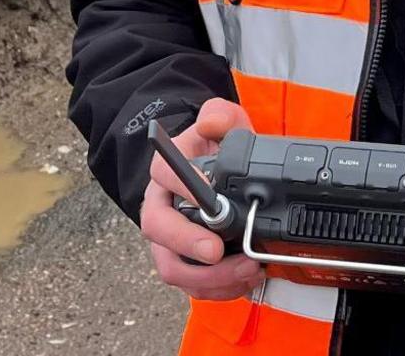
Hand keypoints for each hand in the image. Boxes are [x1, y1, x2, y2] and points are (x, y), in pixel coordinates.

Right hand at [140, 97, 263, 299]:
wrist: (211, 174)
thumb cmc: (214, 151)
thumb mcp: (222, 123)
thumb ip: (219, 116)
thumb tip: (211, 124)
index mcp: (166, 171)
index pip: (163, 174)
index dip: (183, 186)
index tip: (209, 195)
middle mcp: (161, 208)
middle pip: (158, 230)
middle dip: (186, 244)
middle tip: (216, 251)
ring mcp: (170, 240)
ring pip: (173, 266)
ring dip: (208, 276)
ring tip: (245, 270)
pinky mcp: (186, 264)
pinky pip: (193, 286)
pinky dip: (219, 289)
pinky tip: (244, 281)